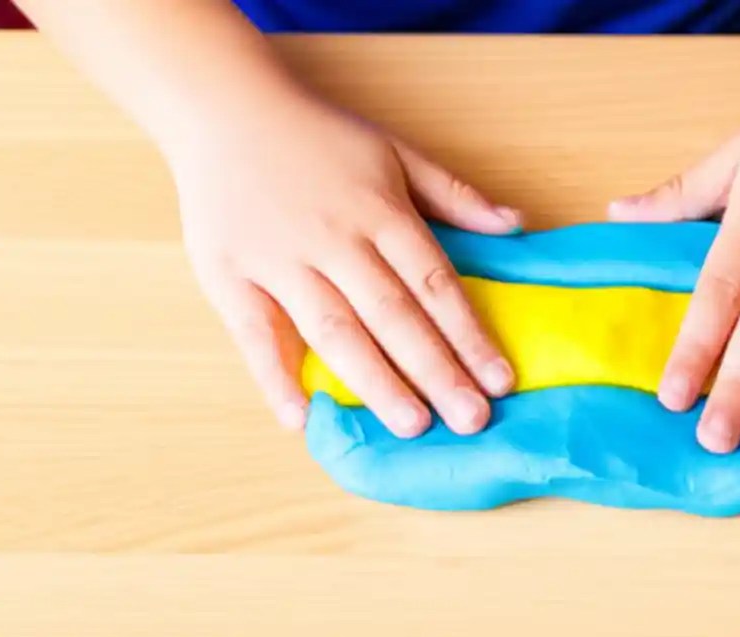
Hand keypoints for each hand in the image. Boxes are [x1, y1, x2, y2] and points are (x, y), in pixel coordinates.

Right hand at [170, 96, 520, 434]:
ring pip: (334, 330)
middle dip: (436, 370)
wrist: (223, 107)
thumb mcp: (395, 151)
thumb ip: (454, 194)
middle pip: (393, 315)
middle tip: (472, 419)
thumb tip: (516, 224)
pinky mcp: (229, 276)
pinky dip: (274, 377)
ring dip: (375, 382)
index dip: (470, 335)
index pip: (435, 285)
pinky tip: (303, 418)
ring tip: (412, 426)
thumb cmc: (319, 137)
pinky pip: (254, 334)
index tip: (501, 380)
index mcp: (380, 212)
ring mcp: (279, 260)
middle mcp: (335, 240)